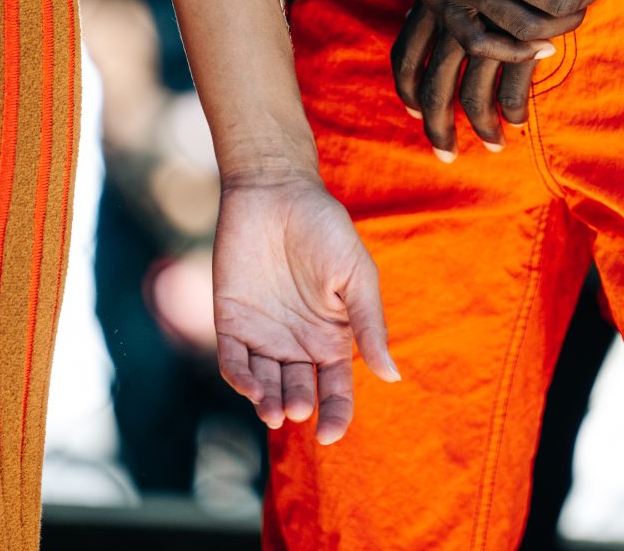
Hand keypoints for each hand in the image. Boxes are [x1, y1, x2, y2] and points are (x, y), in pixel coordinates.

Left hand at [212, 171, 397, 444]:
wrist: (275, 190)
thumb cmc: (324, 229)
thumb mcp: (356, 276)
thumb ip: (369, 325)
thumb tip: (391, 377)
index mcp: (333, 336)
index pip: (336, 388)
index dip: (336, 414)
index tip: (332, 434)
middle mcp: (298, 342)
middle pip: (300, 390)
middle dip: (298, 406)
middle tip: (297, 408)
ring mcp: (263, 334)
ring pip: (266, 384)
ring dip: (268, 402)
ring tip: (273, 410)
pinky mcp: (231, 321)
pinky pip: (234, 361)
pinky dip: (241, 379)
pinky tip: (250, 388)